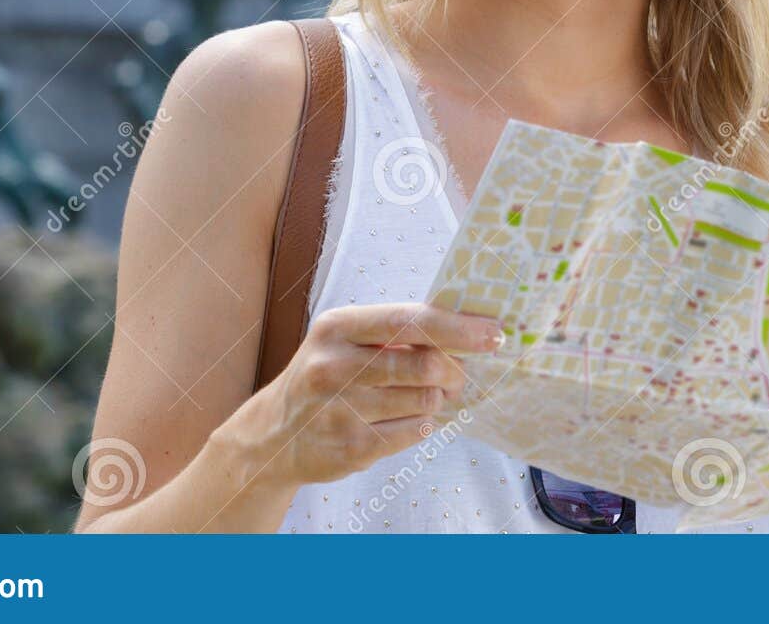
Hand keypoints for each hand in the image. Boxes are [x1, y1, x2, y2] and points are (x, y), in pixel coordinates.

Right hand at [226, 303, 504, 488]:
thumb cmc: (326, 376)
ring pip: (425, 401)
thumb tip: (466, 329)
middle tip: (458, 375)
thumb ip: (396, 331)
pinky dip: (422, 424)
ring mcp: (342, 410)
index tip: (493, 333)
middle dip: (453, 370)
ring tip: (422, 396)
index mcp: (338, 327)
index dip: (458, 327)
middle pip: (425, 365)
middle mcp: (334, 366)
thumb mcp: (346, 339)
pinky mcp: (352, 448)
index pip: (410, 320)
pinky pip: (415, 432)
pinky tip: (405, 418)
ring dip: (436, 399)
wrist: (274, 435)